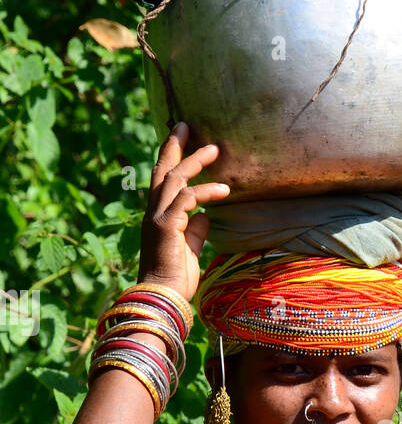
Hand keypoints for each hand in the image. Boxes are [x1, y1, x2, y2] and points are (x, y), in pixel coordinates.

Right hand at [138, 121, 230, 301]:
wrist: (163, 297)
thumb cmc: (176, 277)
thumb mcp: (190, 248)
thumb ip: (195, 229)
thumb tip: (206, 215)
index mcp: (159, 216)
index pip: (163, 179)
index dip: (171, 156)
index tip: (182, 136)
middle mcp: (154, 212)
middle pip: (164, 170)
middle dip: (175, 146)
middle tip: (188, 125)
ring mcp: (158, 218)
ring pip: (175, 179)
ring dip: (195, 162)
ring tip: (215, 150)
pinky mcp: (166, 226)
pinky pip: (187, 200)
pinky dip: (206, 191)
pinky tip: (224, 190)